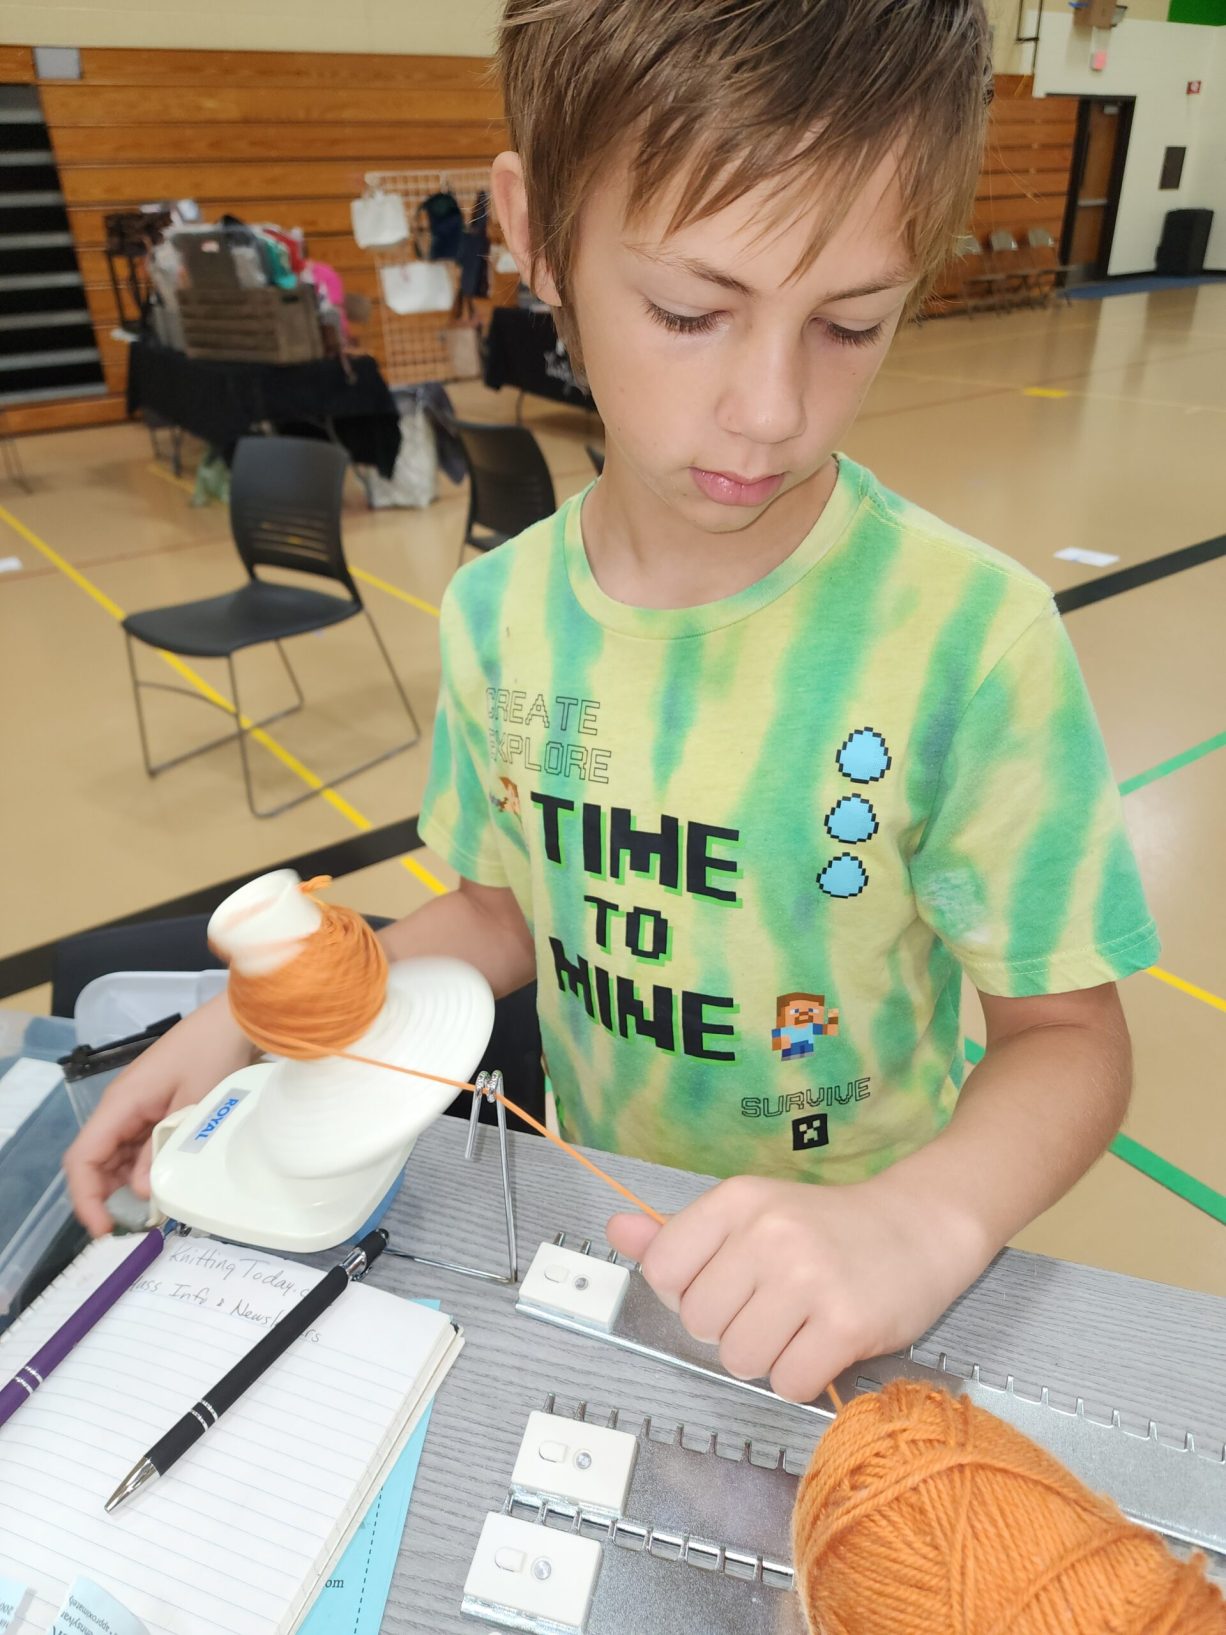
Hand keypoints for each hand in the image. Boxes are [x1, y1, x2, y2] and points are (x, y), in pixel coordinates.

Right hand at [63, 993, 253, 1235]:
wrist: (234, 1019)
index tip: (103, 1229)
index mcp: (121, 1103)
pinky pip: (138, 1142)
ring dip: (127, 1182)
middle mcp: (120, 1106)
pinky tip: (165, 1179)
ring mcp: (136, 1105)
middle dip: (105, 1195)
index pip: (82, 1157)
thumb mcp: (191, 1107)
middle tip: (134, 1225)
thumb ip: (162, 1150)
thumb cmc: (213, 1054)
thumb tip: (142, 1194)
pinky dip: (145, 1165)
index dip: (85, 1197)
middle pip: (95, 1159)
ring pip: (116, 1154)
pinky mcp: (154, 1105)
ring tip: (154, 1208)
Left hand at [607, 1173, 987, 1401]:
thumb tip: (615, 1228)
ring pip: (738, 1359)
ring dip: (763, 1359)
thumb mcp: (750, 1214)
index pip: (662, 1271)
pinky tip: (821, 1346)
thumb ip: (679, 1231)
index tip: (724, 1285)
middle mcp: (769, 1232)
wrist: (919, 1226)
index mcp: (737, 1200)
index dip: (686, 1293)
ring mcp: (809, 1277)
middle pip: (698, 1323)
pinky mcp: (847, 1323)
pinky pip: (788, 1383)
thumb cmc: (825, 1228)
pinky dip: (800, 1379)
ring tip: (796, 1327)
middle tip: (770, 1307)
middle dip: (728, 1329)